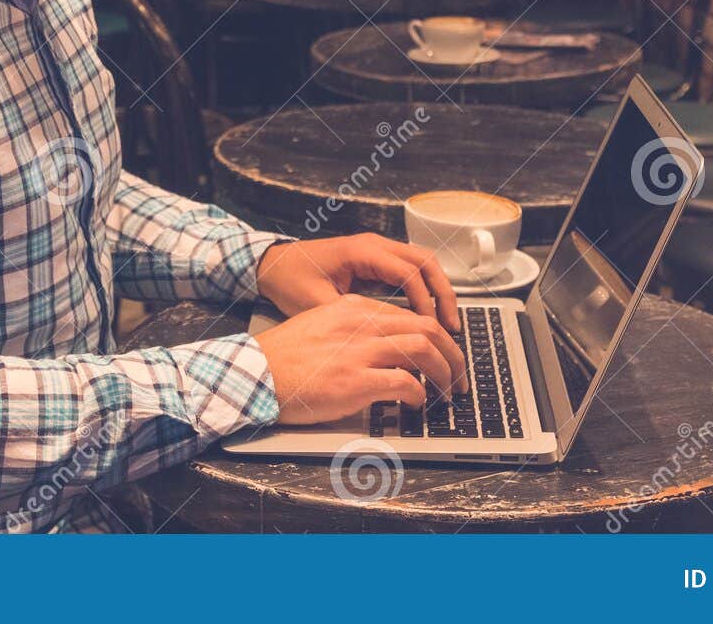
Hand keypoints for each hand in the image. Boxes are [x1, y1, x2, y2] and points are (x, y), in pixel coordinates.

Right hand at [252, 294, 466, 423]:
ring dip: (446, 373)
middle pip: (427, 328)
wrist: (252, 374)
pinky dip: (420, 395)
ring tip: (449, 391)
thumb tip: (385, 352)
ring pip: (425, 350)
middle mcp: (360, 323)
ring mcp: (359, 351)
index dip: (436, 337)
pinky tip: (417, 404)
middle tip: (460, 375)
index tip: (444, 354)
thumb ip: (353, 332)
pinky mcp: (355, 381)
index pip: (409, 315)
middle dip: (453, 353)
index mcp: (352, 308)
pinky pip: (406, 384)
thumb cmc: (282, 359)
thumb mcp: (320, 327)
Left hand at [256, 233, 459, 331]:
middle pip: (426, 262)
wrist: (271, 264)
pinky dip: (424, 290)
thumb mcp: (316, 303)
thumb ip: (349, 320)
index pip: (410, 272)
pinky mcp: (375, 260)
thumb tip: (379, 345)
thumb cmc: (289, 279)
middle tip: (453, 329)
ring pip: (423, 264)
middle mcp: (375, 245)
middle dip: (444, 295)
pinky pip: (410, 271)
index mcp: (363, 251)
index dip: (426, 302)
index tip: (432, 331)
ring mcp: (377, 250)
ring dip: (437, 291)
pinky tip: (427, 317)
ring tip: (447, 326)